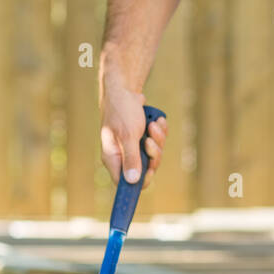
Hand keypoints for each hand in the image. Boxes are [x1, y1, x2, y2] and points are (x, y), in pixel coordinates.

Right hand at [99, 77, 167, 191]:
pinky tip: (156, 121)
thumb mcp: (127, 135)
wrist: (124, 90)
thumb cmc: (121, 111)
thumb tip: (132, 181)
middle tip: (150, 140)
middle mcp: (123, 155)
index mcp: (113, 158)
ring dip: (158, 139)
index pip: (125, 183)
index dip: (140, 181)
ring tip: (153, 125)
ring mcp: (134, 147)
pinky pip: (158, 143)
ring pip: (154, 155)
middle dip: (153, 153)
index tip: (151, 169)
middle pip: (146, 169)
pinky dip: (160, 132)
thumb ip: (131, 158)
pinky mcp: (143, 139)